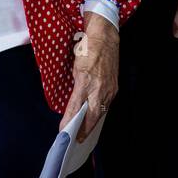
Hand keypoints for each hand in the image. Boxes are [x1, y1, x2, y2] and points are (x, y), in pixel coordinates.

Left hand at [62, 12, 118, 140]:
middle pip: (92, 117)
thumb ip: (76, 89)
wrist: (105, 37)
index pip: (76, 108)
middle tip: (77, 139)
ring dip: (92, 123)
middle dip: (84, 130)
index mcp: (86, 83)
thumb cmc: (87, 50)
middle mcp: (99, 89)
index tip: (63, 131)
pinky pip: (106, 104)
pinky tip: (94, 116)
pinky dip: (99, 112)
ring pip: (101, 112)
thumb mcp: (76, 69)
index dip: (69, 122)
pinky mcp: (115, 88)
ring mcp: (110, 89)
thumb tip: (74, 104)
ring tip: (84, 132)